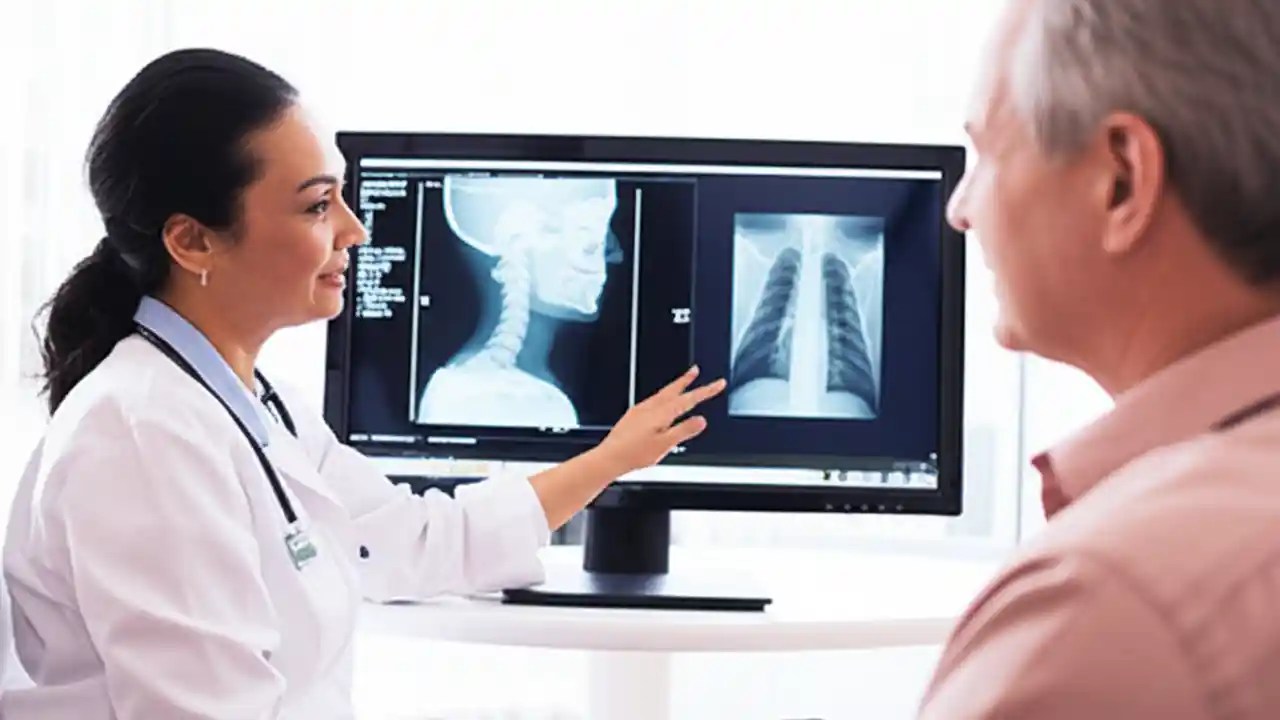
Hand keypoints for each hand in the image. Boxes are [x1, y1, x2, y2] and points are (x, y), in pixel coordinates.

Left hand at [597, 365, 726, 474]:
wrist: (609, 457)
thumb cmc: (634, 453)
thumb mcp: (664, 445)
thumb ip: (683, 431)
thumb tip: (700, 420)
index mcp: (661, 413)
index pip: (689, 399)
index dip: (706, 391)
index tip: (718, 383)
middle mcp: (650, 407)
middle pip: (673, 389)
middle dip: (687, 379)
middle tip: (696, 370)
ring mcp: (640, 410)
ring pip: (662, 393)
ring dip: (675, 386)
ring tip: (682, 382)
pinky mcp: (633, 415)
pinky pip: (653, 399)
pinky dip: (663, 396)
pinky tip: (661, 403)